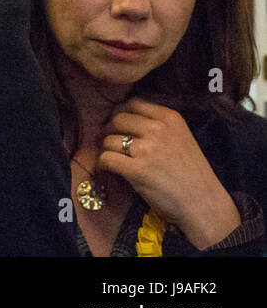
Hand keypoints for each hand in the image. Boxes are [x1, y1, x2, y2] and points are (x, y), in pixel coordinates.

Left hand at [97, 97, 240, 248]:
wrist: (205, 204)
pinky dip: (102, 164)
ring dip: (106, 149)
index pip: (133, 103)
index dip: (120, 112)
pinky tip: (107, 169)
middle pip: (118, 119)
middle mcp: (159, 129)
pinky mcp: (138, 170)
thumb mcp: (182, 138)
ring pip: (109, 139)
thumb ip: (158, 125)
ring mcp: (147, 149)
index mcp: (171, 118)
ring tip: (112, 158)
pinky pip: (106, 159)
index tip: (118, 124)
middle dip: (110, 130)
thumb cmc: (192, 174)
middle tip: (111, 142)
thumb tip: (123, 117)